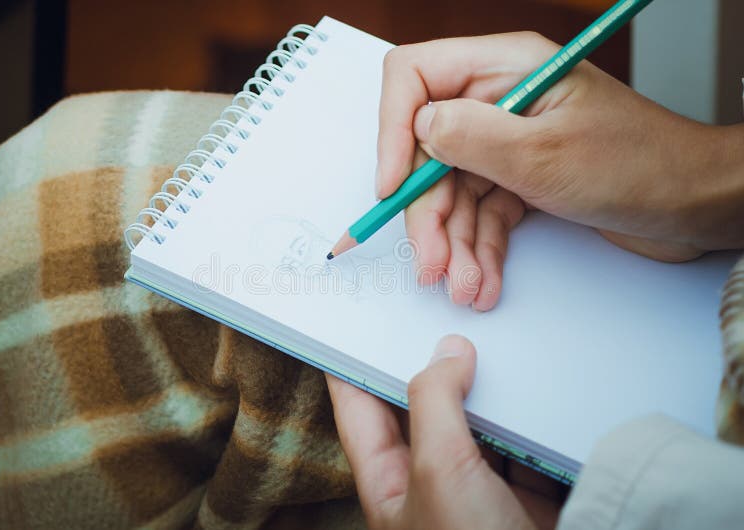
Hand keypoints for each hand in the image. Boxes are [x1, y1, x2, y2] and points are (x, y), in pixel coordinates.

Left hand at [326, 335, 564, 529]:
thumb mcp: (440, 470)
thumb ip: (435, 404)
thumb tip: (447, 352)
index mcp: (389, 483)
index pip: (358, 411)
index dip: (350, 368)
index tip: (351, 327)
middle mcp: (432, 483)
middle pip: (423, 410)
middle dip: (430, 368)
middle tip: (434, 319)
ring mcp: (480, 491)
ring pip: (477, 423)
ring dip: (487, 391)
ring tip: (490, 343)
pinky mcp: (526, 498)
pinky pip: (523, 444)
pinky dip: (530, 417)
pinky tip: (535, 388)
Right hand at [376, 33, 743, 308]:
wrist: (696, 207)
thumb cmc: (641, 167)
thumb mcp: (544, 155)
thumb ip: (470, 138)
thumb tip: (416, 131)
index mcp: (506, 68)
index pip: (415, 78)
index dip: (392, 130)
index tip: (389, 186)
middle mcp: (502, 99)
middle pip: (429, 150)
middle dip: (428, 213)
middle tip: (430, 264)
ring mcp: (511, 141)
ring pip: (454, 191)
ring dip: (455, 244)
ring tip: (464, 286)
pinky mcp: (523, 177)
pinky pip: (482, 212)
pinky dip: (480, 248)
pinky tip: (483, 279)